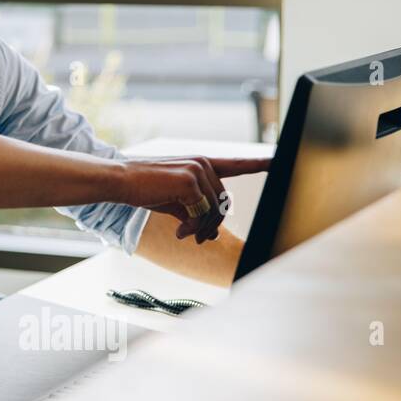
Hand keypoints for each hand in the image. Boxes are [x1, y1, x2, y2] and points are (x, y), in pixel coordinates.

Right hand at [119, 156, 269, 242]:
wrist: (120, 181)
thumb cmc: (144, 190)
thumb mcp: (175, 202)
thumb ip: (196, 213)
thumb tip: (212, 235)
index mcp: (202, 164)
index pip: (238, 164)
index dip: (260, 163)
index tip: (279, 161)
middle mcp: (203, 163)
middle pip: (223, 202)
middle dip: (211, 225)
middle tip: (197, 239)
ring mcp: (198, 170)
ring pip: (214, 210)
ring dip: (201, 229)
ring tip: (184, 234)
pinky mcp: (190, 181)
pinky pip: (202, 213)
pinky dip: (192, 228)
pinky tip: (178, 232)